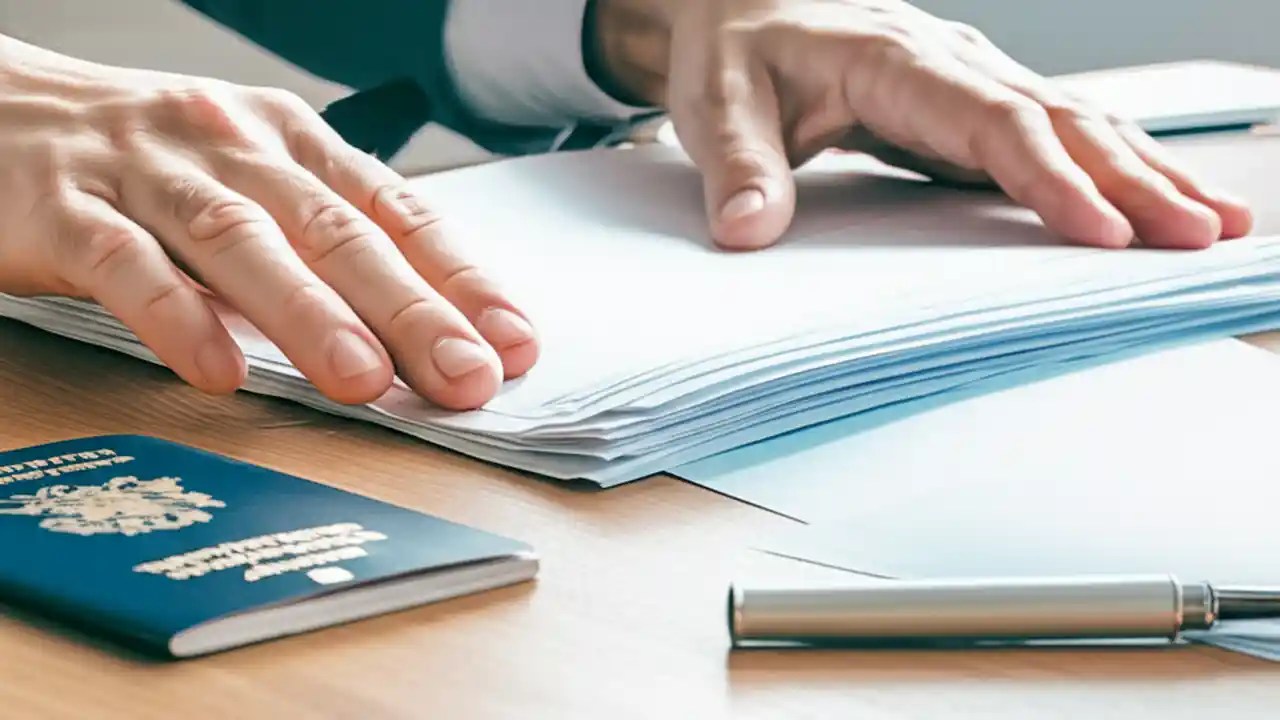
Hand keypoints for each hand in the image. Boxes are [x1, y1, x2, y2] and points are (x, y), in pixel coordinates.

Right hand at [0, 36, 537, 409]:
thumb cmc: (148, 159)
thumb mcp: (253, 179)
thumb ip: (323, 245)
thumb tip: (422, 330)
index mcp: (292, 143)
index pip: (397, 212)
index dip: (461, 278)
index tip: (514, 342)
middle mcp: (234, 147)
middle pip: (337, 233)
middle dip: (412, 311)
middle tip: (466, 376)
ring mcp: (150, 173)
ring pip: (243, 244)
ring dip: (310, 316)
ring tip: (366, 381)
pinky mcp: (66, 207)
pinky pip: (128, 264)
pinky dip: (176, 316)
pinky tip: (217, 370)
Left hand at [592, 0, 1253, 249]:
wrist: (742, 9)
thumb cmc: (735, 51)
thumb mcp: (716, 101)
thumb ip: (737, 164)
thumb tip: (748, 229)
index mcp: (894, 59)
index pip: (990, 120)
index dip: (1050, 176)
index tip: (1101, 230)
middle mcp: (949, 64)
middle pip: (1059, 119)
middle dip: (1133, 177)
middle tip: (1197, 235)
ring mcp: (968, 83)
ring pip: (1075, 121)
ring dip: (1144, 170)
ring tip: (1208, 222)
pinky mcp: (970, 108)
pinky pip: (1055, 134)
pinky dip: (1111, 167)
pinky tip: (1149, 199)